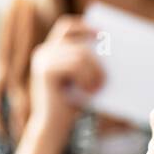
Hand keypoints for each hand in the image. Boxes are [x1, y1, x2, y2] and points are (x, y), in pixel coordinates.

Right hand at [27, 16, 103, 140]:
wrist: (53, 127)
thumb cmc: (71, 105)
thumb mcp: (82, 80)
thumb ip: (87, 63)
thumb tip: (110, 50)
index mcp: (50, 51)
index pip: (66, 26)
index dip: (84, 26)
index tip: (102, 33)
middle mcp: (43, 52)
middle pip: (77, 42)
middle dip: (95, 59)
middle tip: (106, 77)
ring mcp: (43, 60)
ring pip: (80, 55)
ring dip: (94, 72)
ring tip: (98, 88)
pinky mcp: (46, 71)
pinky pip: (75, 65)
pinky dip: (87, 78)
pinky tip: (89, 92)